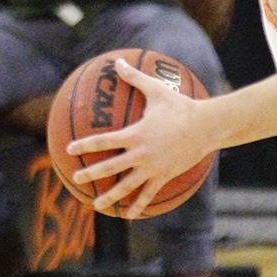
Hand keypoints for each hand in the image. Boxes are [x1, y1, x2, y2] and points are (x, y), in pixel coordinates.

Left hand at [65, 58, 213, 217]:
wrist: (207, 126)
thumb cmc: (180, 105)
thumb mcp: (156, 89)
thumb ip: (134, 77)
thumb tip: (117, 61)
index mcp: (136, 134)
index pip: (104, 141)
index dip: (85, 145)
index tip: (70, 149)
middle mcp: (142, 154)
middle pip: (111, 167)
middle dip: (91, 173)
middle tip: (76, 178)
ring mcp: (153, 167)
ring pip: (128, 186)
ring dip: (111, 196)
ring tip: (95, 205)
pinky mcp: (164, 176)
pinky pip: (149, 193)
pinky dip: (139, 204)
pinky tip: (129, 215)